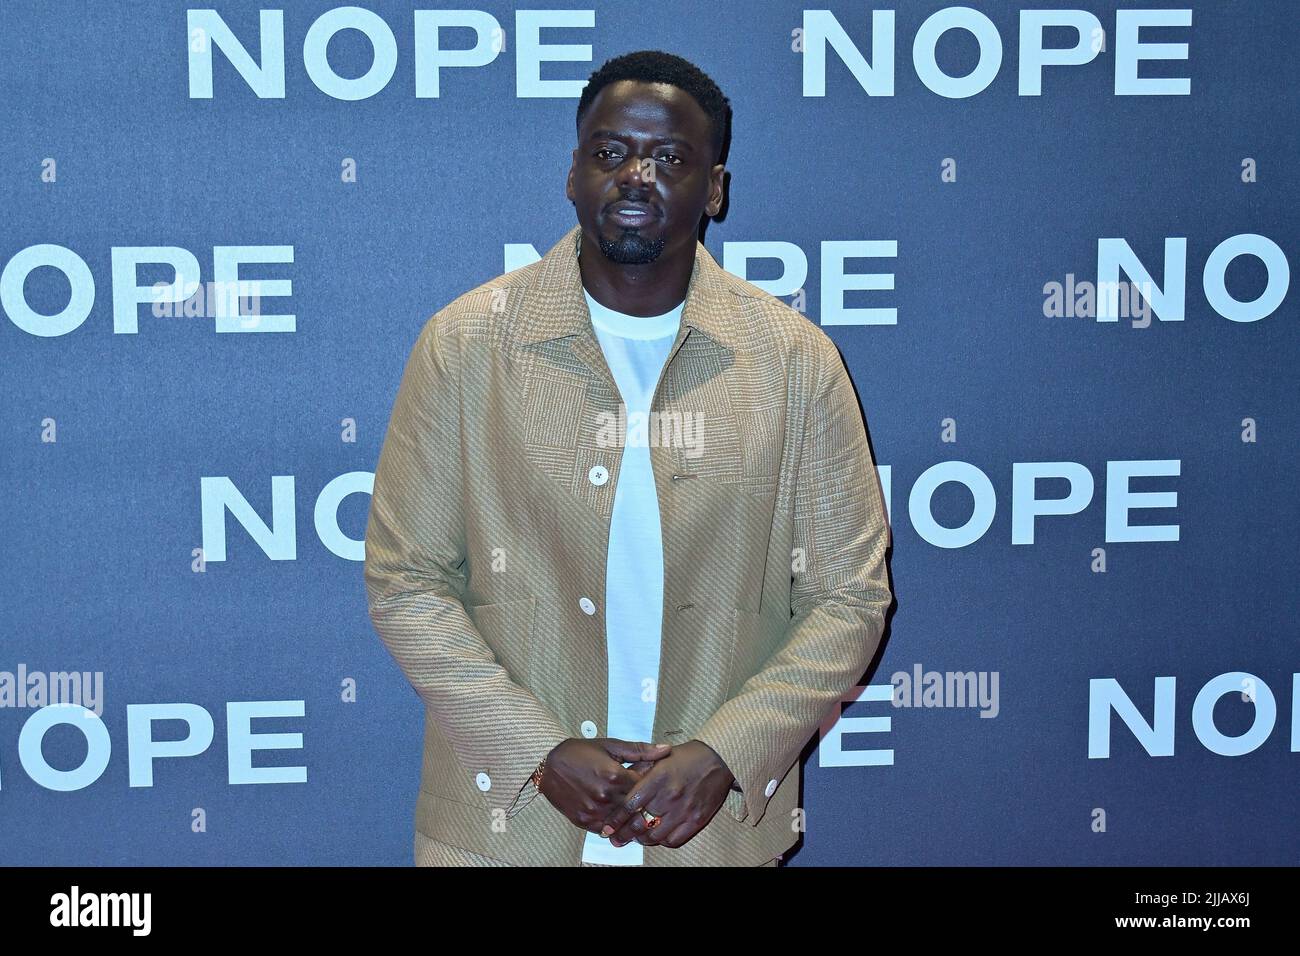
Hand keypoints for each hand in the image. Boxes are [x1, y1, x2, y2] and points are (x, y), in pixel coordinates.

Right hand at [537, 738, 672, 833]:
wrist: (547, 765)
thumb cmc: (579, 752)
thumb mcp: (610, 746)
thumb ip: (639, 750)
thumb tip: (665, 749)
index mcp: (614, 776)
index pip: (645, 788)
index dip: (653, 786)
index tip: (655, 783)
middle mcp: (605, 796)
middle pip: (636, 808)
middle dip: (644, 804)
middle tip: (649, 800)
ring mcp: (594, 811)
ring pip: (623, 822)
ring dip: (630, 818)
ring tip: (636, 812)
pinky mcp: (584, 821)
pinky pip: (606, 829)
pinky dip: (614, 825)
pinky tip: (618, 817)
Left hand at [598, 740, 733, 849]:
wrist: (718, 758)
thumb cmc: (687, 756)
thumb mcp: (660, 757)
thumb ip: (640, 770)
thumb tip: (621, 783)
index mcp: (658, 778)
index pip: (630, 804)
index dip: (616, 819)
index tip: (607, 828)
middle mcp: (669, 796)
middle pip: (640, 824)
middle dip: (624, 835)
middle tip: (616, 839)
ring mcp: (684, 810)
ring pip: (655, 835)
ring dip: (642, 839)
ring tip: (636, 838)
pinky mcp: (697, 820)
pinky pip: (674, 840)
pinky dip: (662, 841)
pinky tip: (657, 837)